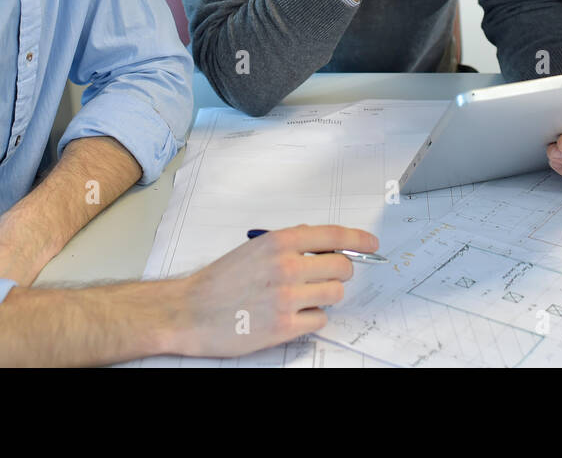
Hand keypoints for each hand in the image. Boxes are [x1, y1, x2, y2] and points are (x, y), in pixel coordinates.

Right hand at [165, 224, 377, 357]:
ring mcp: (286, 297)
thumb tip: (324, 244)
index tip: (372, 244)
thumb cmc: (219, 281)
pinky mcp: (284, 326)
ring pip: (335, 294)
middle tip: (324, 278)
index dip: (360, 239)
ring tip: (301, 299)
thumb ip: (289, 243)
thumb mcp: (255, 248)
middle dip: (339, 273)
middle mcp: (286, 266)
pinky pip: (320, 320)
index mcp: (279, 242)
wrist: (189, 311)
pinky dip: (311, 319)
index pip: (334, 235)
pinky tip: (291, 315)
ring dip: (324, 297)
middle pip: (342, 267)